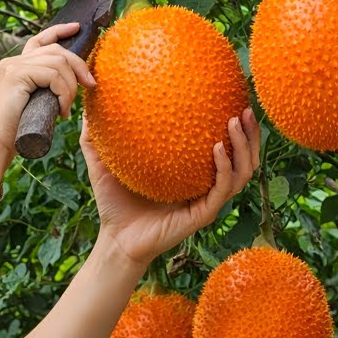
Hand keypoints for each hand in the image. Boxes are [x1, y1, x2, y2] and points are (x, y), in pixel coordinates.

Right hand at [0, 23, 95, 165]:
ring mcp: (14, 66)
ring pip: (58, 63)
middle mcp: (14, 60)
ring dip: (71, 87)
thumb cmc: (19, 129)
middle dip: (79, 66)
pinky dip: (64, 93)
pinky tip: (61, 110)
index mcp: (18, 64)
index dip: (60, 31)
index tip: (77, 28)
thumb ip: (49, 86)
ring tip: (66, 108)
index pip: (41, 39)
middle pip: (57, 50)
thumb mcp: (39, 101)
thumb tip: (78, 80)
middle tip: (90, 85)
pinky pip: (53, 75)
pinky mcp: (16, 74)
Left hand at [83, 108, 261, 267]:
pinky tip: (217, 148)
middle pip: (243, 158)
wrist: (115, 239)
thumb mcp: (104, 163)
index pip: (225, 146)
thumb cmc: (114, 203)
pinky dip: (224, 168)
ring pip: (241, 173)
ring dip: (243, 146)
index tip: (238, 98)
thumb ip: (96, 135)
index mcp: (193, 172)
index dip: (236, 126)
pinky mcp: (202, 214)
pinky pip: (221, 189)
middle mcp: (206, 185)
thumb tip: (86, 100)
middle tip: (247, 108)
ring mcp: (207, 200)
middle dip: (250, 133)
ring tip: (235, 121)